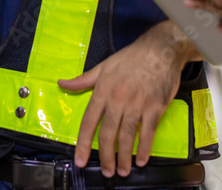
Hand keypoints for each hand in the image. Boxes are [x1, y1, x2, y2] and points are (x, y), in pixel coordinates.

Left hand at [57, 21, 193, 177]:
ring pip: (127, 136)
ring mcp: (137, 104)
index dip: (83, 143)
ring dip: (124, 157)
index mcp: (103, 90)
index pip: (89, 121)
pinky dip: (144, 148)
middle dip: (105, 156)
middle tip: (106, 172)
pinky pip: (148, 132)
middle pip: (108, 133)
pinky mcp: (155, 107)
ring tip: (122, 171)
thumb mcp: (103, 66)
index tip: (80, 160)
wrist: (160, 50)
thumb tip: (61, 84)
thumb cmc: (132, 58)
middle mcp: (118, 99)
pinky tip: (141, 159)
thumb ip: (83, 80)